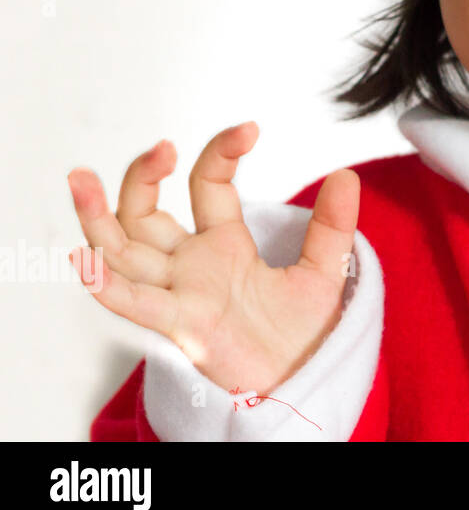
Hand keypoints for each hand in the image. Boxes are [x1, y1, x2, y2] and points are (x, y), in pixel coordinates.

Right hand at [66, 122, 359, 395]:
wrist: (303, 380)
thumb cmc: (303, 331)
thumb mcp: (324, 270)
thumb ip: (332, 226)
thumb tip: (347, 175)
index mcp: (225, 243)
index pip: (207, 184)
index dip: (220, 152)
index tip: (250, 129)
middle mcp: (191, 264)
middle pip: (144, 213)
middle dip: (141, 176)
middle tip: (161, 147)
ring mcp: (180, 292)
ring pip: (122, 250)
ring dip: (95, 217)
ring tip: (79, 177)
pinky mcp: (182, 326)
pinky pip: (135, 304)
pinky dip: (107, 285)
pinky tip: (85, 260)